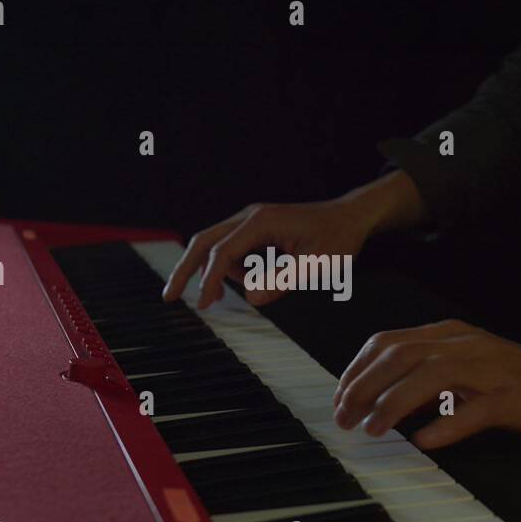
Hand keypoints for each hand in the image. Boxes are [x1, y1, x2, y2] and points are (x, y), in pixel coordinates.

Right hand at [162, 170, 424, 308]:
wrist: (351, 217)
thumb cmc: (338, 239)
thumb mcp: (316, 265)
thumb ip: (283, 281)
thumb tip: (250, 297)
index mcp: (261, 221)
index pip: (223, 251)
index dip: (209, 279)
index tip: (203, 305)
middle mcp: (250, 217)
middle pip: (204, 241)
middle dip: (185, 269)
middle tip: (169, 297)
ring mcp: (251, 221)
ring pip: (217, 247)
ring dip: (217, 273)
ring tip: (238, 292)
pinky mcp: (256, 229)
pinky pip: (234, 251)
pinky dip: (234, 269)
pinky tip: (258, 279)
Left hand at [333, 320, 520, 449]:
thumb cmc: (517, 375)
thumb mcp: (462, 365)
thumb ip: (423, 372)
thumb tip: (377, 394)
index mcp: (447, 335)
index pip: (387, 342)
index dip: (356, 370)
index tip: (340, 398)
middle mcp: (464, 345)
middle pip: (400, 355)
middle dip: (363, 386)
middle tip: (344, 417)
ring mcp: (489, 369)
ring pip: (431, 376)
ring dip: (394, 403)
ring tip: (373, 428)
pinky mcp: (513, 396)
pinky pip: (475, 410)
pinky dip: (446, 425)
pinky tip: (425, 440)